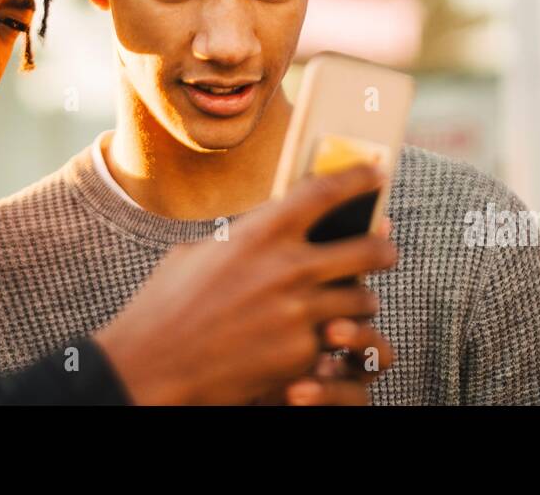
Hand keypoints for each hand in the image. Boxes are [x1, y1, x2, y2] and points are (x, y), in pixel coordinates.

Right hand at [92, 164, 397, 404]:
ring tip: (352, 300)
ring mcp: (299, 313)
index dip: (358, 178)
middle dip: (384, 248)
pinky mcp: (302, 354)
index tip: (377, 172)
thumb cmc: (166, 306)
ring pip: (363, 300)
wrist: (152, 369)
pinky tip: (321, 339)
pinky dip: (333, 338)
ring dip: (360, 300)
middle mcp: (288, 267)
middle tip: (387, 248)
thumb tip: (266, 227)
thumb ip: (244, 239)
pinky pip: (337, 339)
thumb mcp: (199, 254)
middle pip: (368, 249)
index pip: (326, 192)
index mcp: (260, 232)